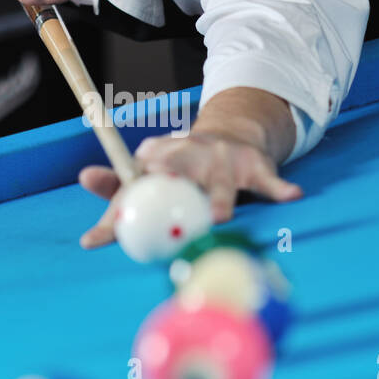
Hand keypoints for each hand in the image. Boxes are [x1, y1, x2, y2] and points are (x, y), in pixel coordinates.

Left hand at [78, 130, 302, 249]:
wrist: (229, 137)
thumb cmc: (179, 168)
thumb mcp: (148, 181)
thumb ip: (120, 209)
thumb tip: (85, 241)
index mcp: (154, 160)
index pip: (130, 187)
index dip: (113, 213)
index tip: (93, 241)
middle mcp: (185, 156)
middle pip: (174, 173)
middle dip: (167, 180)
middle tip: (158, 191)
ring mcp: (220, 160)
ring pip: (218, 184)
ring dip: (219, 200)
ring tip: (219, 217)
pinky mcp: (252, 165)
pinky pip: (268, 180)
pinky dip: (280, 189)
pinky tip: (292, 197)